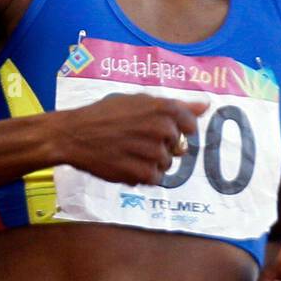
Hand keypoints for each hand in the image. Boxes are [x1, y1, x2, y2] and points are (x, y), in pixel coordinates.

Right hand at [52, 93, 207, 185]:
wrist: (74, 135)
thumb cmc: (104, 115)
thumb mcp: (137, 101)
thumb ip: (175, 105)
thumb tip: (205, 106)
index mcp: (163, 108)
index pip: (191, 125)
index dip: (178, 129)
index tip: (161, 131)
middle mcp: (162, 129)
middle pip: (178, 147)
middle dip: (162, 147)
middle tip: (137, 141)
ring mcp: (152, 152)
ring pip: (167, 164)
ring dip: (152, 162)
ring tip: (129, 153)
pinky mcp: (141, 173)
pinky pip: (155, 179)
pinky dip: (142, 175)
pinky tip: (126, 165)